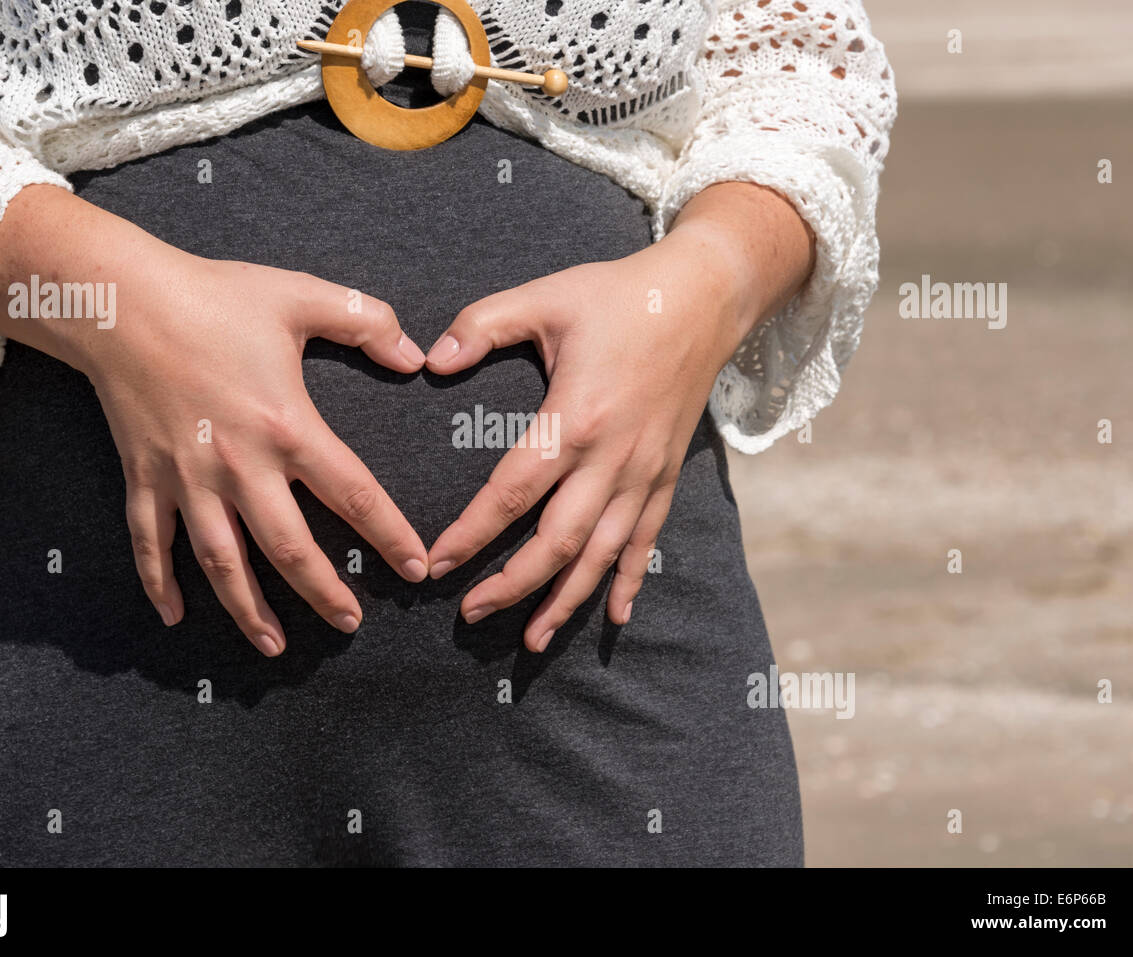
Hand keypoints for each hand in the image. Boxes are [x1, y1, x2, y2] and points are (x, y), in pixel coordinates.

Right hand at [0, 186, 429, 656]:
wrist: (121, 298)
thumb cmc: (215, 296)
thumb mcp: (301, 296)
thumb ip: (365, 323)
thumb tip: (416, 355)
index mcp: (287, 426)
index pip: (353, 494)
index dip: (389, 535)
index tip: (416, 569)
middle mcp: (240, 465)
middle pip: (290, 549)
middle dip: (324, 592)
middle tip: (351, 623)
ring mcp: (188, 478)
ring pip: (222, 563)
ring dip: (248, 609)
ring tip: (275, 647)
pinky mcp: (145, 477)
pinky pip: (150, 542)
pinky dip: (159, 583)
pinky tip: (176, 617)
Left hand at [422, 182, 813, 651]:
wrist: (703, 297)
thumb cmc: (617, 295)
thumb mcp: (545, 297)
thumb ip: (482, 325)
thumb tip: (429, 358)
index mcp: (574, 417)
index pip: (512, 492)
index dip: (472, 533)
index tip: (436, 564)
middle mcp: (612, 458)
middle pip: (558, 542)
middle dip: (513, 586)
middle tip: (470, 614)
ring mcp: (644, 473)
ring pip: (602, 554)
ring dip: (566, 600)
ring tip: (532, 640)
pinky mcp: (665, 475)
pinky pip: (645, 541)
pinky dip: (628, 582)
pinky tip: (612, 617)